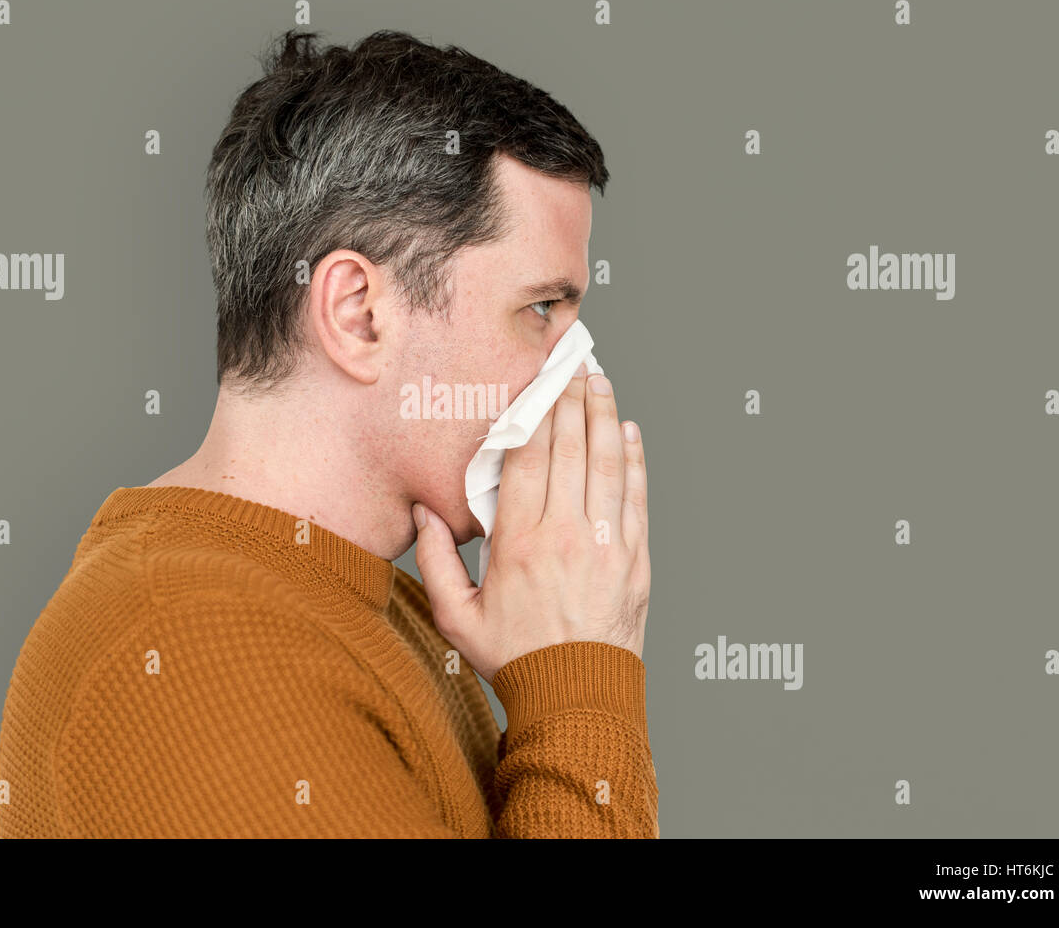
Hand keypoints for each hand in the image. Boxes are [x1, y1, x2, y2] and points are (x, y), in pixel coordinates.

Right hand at [413, 363, 649, 682]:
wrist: (576, 695)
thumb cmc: (514, 657)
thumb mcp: (456, 617)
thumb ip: (435, 561)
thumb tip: (422, 513)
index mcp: (519, 542)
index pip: (528, 458)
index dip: (533, 411)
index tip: (536, 379)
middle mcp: (565, 534)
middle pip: (569, 448)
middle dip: (570, 399)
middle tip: (571, 363)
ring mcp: (606, 543)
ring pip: (605, 463)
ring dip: (602, 416)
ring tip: (599, 382)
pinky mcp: (634, 557)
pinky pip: (635, 495)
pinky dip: (633, 459)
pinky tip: (627, 432)